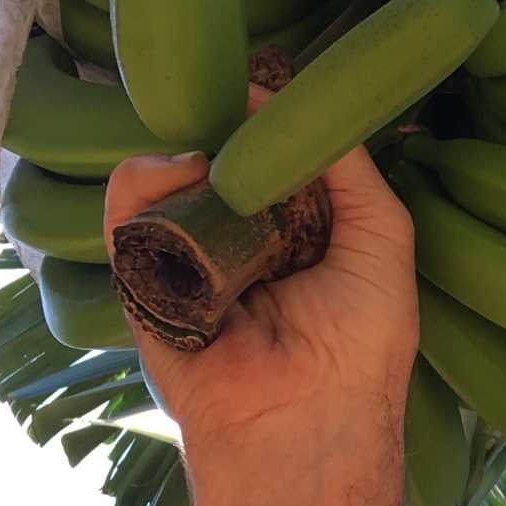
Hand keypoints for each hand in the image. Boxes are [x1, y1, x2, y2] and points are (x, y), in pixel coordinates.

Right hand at [104, 133, 417, 474]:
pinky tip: (179, 175)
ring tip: (211, 161)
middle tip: (225, 107)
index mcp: (293, 236)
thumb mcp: (381, 235)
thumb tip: (291, 102)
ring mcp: (184, 261)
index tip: (255, 87)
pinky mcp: (140, 282)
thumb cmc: (360, 339)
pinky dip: (141, 187)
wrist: (305, 419)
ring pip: (160, 181)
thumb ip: (349, 167)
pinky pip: (125, 219)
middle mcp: (236, 245)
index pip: (264, 161)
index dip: (259, 123)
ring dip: (181, 156)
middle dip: (214, 129)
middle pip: (209, 162)